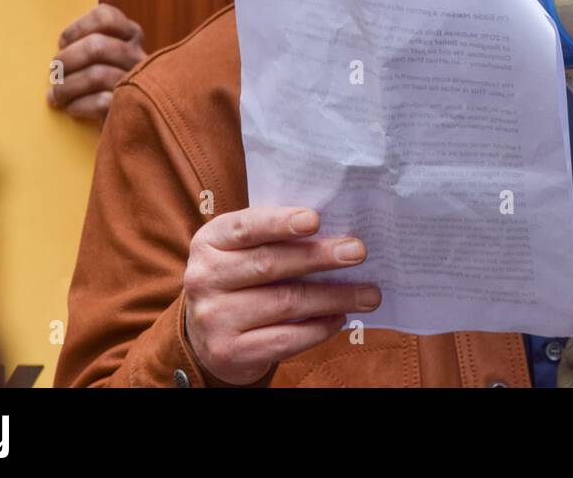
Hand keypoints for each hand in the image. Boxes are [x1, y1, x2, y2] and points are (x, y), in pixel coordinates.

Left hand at [48, 0, 147, 120]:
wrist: (105, 120)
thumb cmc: (94, 69)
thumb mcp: (94, 33)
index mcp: (130, 34)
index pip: (105, 16)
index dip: (77, 27)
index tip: (61, 40)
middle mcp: (139, 57)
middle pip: (98, 46)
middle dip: (67, 59)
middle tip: (53, 70)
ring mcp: (136, 84)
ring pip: (97, 75)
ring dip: (67, 86)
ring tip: (55, 95)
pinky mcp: (128, 110)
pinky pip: (102, 102)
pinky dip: (80, 106)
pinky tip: (72, 109)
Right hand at [182, 206, 377, 384]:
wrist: (209, 334)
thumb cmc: (242, 278)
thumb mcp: (245, 249)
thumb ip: (277, 236)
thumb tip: (339, 231)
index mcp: (210, 242)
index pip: (246, 227)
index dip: (280, 222)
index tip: (315, 219)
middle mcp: (205, 278)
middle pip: (270, 264)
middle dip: (320, 257)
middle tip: (358, 252)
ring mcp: (214, 318)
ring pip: (285, 303)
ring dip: (333, 297)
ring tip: (368, 293)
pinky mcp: (229, 352)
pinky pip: (285, 339)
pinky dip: (319, 328)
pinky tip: (340, 317)